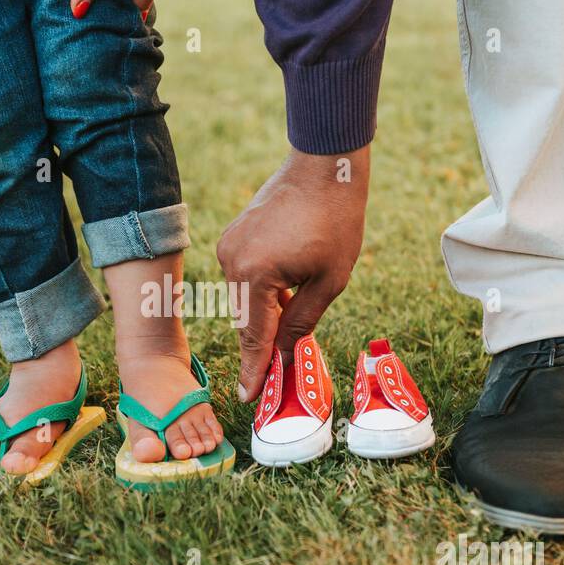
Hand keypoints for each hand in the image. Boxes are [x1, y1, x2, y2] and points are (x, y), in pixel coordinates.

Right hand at [217, 147, 370, 402]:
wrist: (324, 166)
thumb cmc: (335, 221)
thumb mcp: (329, 281)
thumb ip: (302, 322)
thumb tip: (284, 356)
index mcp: (255, 276)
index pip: (255, 336)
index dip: (254, 370)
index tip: (247, 397)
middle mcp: (231, 263)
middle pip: (245, 320)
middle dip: (262, 345)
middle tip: (276, 373)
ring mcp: (228, 247)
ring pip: (244, 300)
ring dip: (264, 316)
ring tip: (289, 324)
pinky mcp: (232, 236)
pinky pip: (243, 277)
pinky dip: (260, 292)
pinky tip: (285, 292)